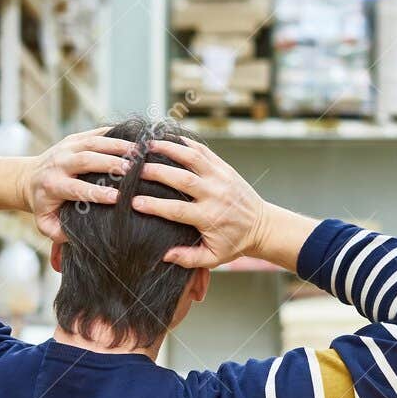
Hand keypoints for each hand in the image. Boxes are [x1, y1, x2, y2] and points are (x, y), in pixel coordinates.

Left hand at [22, 128, 136, 242]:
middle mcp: (59, 163)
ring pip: (93, 143)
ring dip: (117, 146)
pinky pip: (96, 133)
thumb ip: (57, 233)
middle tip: (134, 169)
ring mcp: (67, 147)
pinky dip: (115, 134)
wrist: (29, 178)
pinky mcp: (74, 138)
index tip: (118, 197)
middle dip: (111, 164)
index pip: (77, 188)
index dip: (98, 193)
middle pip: (86, 160)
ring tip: (139, 152)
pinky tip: (134, 139)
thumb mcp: (45, 223)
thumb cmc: (43, 204)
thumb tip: (74, 236)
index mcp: (53, 185)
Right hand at [131, 138, 268, 268]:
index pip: (177, 210)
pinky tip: (168, 138)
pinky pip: (204, 151)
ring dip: (170, 149)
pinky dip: (186, 143)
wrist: (263, 227)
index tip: (133, 202)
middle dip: (157, 171)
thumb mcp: (213, 258)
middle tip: (135, 167)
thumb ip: (189, 258)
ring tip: (148, 144)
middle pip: (182, 179)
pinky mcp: (225, 168)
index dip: (154, 205)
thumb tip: (164, 256)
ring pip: (193, 158)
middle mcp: (214, 195)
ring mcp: (221, 178)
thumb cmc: (234, 244)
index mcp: (209, 217)